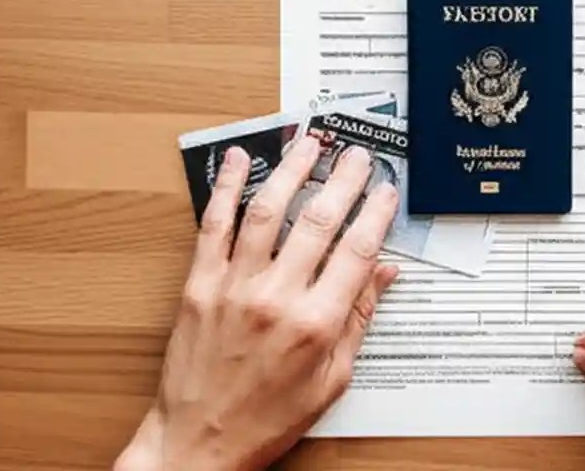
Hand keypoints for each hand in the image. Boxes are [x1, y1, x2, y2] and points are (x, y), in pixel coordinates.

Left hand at [115, 137, 399, 470]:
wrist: (198, 445)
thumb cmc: (265, 420)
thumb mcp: (331, 380)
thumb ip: (358, 320)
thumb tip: (384, 274)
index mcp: (316, 325)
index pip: (357, 252)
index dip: (376, 214)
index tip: (386, 192)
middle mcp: (276, 299)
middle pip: (318, 222)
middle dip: (343, 181)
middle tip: (358, 156)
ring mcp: (233, 288)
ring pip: (266, 212)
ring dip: (291, 171)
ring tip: (309, 145)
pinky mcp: (199, 286)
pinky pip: (213, 226)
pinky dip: (224, 188)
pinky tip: (236, 160)